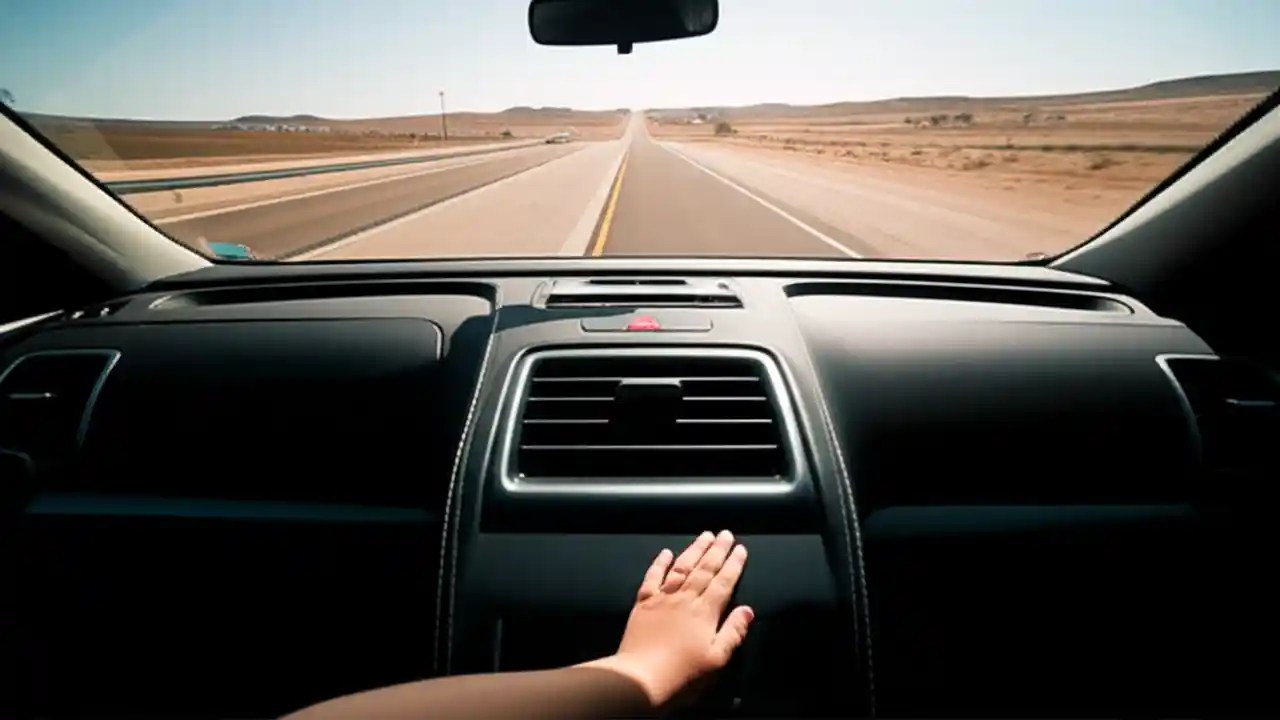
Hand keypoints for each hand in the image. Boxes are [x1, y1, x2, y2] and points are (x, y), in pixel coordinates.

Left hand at [580, 530, 753, 710]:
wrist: (640, 678)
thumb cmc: (682, 674)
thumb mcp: (717, 659)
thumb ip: (733, 632)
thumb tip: (747, 611)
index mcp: (705, 612)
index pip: (724, 582)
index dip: (733, 564)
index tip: (740, 549)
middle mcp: (684, 599)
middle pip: (704, 568)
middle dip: (717, 550)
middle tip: (725, 534)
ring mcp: (662, 599)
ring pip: (681, 567)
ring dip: (694, 549)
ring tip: (704, 535)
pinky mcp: (642, 604)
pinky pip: (652, 577)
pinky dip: (660, 563)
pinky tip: (666, 552)